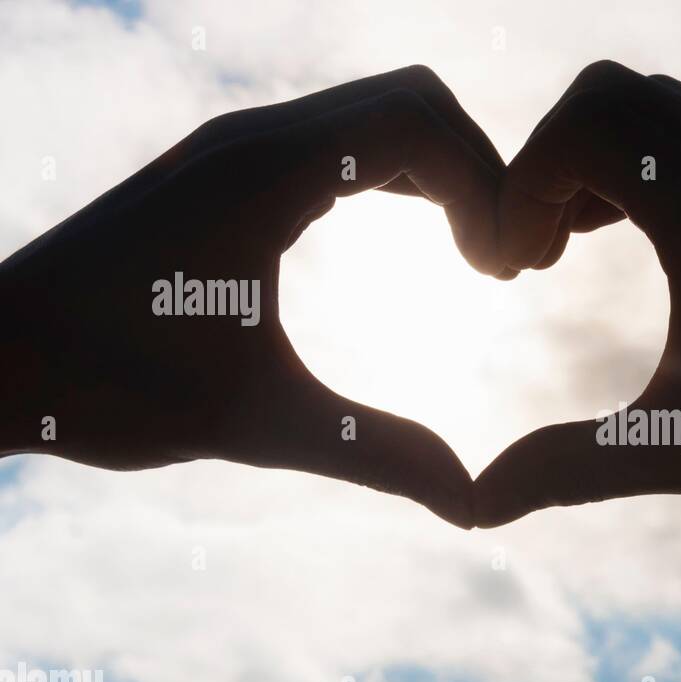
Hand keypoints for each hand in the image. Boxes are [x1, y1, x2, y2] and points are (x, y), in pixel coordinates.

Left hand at [0, 66, 507, 527]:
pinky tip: (414, 250)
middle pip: (414, 102)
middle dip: (479, 173)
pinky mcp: (230, 171)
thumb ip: (376, 453)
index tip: (502, 276)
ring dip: (442, 175)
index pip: (420, 124)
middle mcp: (254, 139)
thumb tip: (474, 505)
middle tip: (499, 268)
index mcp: (265, 174)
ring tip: (474, 263)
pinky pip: (343, 144)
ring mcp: (239, 149)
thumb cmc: (105, 384)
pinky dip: (399, 181)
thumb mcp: (256, 423)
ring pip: (381, 116)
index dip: (487, 187)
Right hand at [474, 61, 680, 527]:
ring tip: (581, 255)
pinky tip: (669, 265)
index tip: (508, 274)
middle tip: (537, 258)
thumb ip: (569, 469)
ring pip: (674, 118)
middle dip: (555, 165)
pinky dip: (665, 181)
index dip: (518, 187)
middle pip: (618, 96)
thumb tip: (472, 509)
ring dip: (612, 170)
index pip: (581, 122)